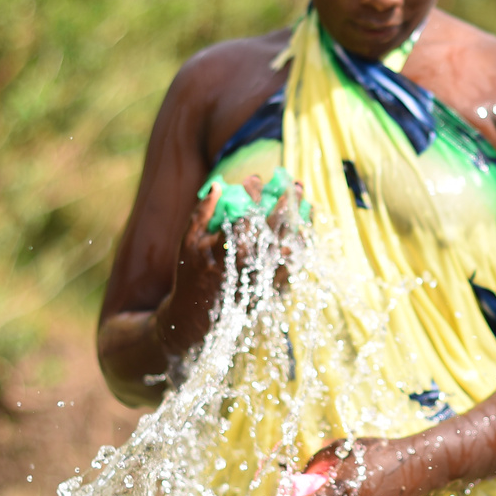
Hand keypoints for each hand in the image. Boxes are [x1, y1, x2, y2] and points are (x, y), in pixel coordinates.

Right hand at [154, 175, 303, 356]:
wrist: (197, 317)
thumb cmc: (190, 276)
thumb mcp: (187, 242)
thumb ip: (202, 213)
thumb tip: (218, 184)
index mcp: (227, 251)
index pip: (247, 215)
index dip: (254, 194)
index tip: (255, 178)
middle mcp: (249, 265)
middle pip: (275, 229)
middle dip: (287, 203)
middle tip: (295, 185)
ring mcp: (263, 279)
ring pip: (289, 247)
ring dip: (300, 224)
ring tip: (308, 206)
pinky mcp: (272, 290)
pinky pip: (293, 266)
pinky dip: (301, 249)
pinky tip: (305, 233)